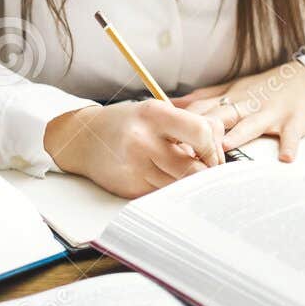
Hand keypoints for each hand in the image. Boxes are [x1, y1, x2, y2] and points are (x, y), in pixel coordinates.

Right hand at [43, 101, 224, 198]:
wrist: (83, 139)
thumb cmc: (128, 123)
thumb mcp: (156, 111)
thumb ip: (189, 125)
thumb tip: (221, 145)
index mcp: (154, 114)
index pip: (202, 132)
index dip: (214, 147)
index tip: (213, 154)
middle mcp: (144, 141)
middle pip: (195, 168)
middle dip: (208, 173)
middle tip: (209, 172)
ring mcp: (137, 168)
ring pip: (182, 185)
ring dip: (190, 183)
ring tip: (188, 174)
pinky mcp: (132, 188)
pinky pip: (165, 194)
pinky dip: (172, 190)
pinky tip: (167, 180)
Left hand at [175, 61, 304, 160]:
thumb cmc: (266, 87)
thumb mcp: (233, 87)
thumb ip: (203, 97)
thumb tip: (170, 103)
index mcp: (230, 98)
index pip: (201, 109)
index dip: (181, 122)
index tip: (162, 137)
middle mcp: (247, 104)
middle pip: (221, 116)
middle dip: (203, 132)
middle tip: (184, 150)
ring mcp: (270, 112)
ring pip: (251, 124)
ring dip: (238, 136)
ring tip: (224, 148)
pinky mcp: (294, 121)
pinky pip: (291, 135)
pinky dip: (289, 146)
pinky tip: (285, 159)